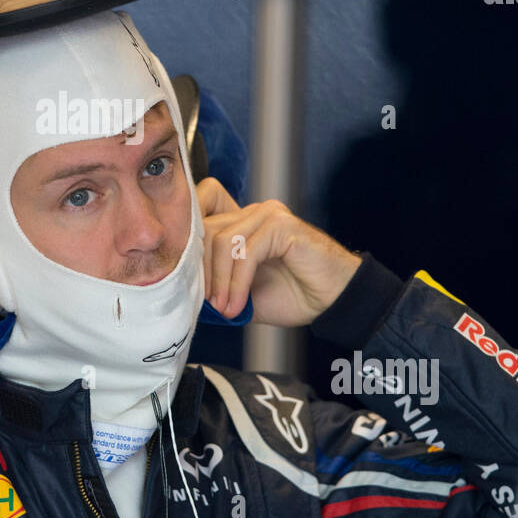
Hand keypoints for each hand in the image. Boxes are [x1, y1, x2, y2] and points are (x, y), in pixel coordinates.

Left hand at [197, 176, 362, 327]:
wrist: (333, 301)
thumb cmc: (293, 295)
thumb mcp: (242, 295)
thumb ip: (216, 287)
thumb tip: (183, 294)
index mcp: (242, 221)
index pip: (201, 209)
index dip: (187, 239)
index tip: (187, 279)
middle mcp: (253, 212)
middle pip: (205, 230)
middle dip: (201, 271)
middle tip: (207, 305)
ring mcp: (268, 215)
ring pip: (222, 241)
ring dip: (219, 282)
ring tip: (224, 309)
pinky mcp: (281, 226)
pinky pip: (245, 253)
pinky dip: (237, 284)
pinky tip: (237, 305)